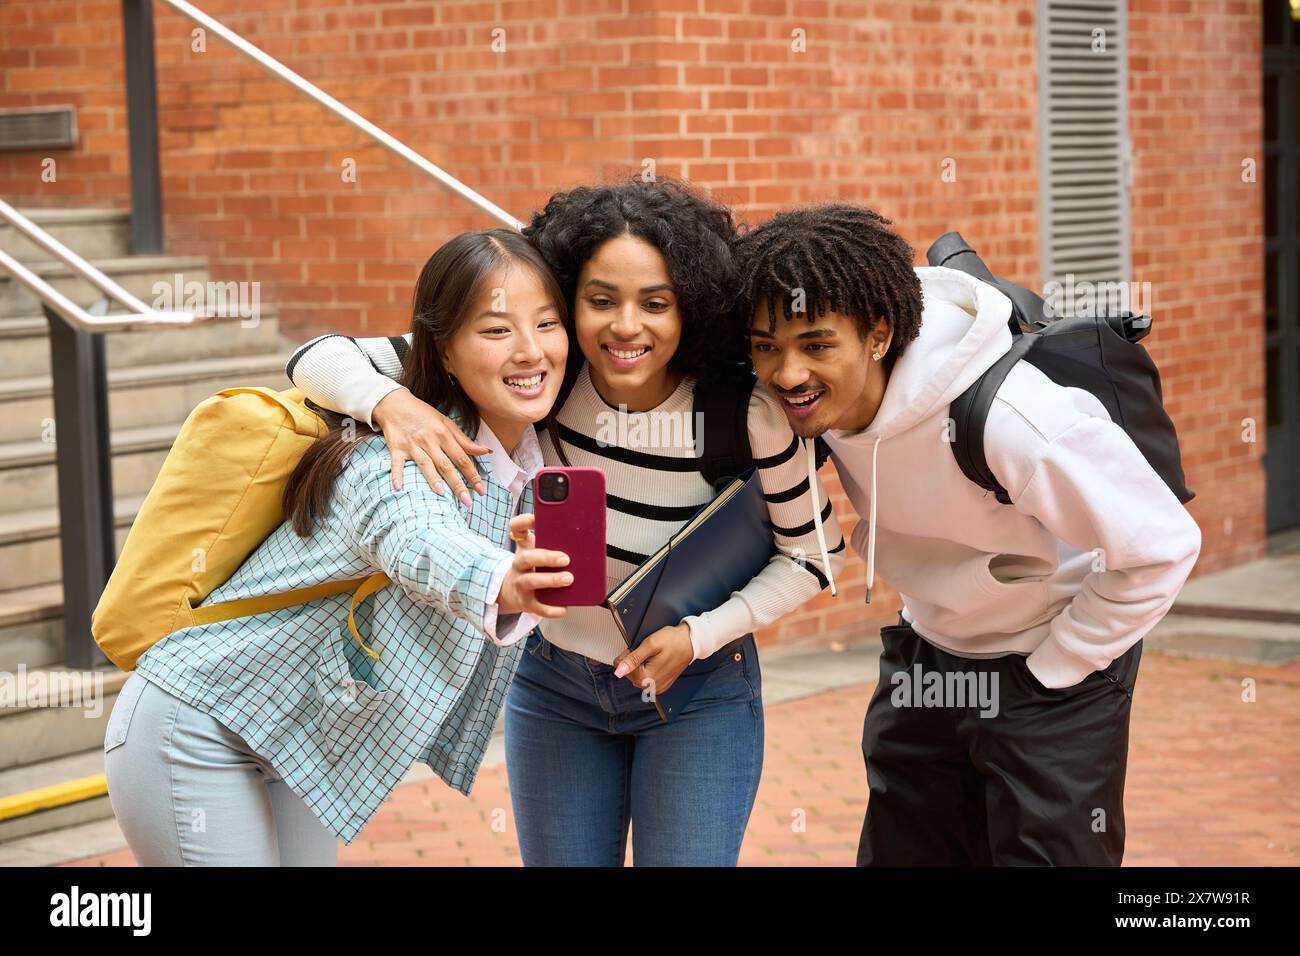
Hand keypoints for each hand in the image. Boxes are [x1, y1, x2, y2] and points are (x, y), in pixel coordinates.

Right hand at [372, 388, 491, 500]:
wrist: (395, 404)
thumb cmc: (424, 415)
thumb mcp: (446, 423)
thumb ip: (465, 440)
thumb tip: (486, 451)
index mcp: (444, 434)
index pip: (462, 458)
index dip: (472, 474)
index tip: (481, 490)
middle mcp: (430, 441)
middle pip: (446, 465)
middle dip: (457, 484)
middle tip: (467, 501)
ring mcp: (413, 445)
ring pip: (425, 464)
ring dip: (432, 479)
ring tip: (442, 494)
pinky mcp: (397, 448)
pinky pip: (397, 464)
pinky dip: (396, 475)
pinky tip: (398, 488)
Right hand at [496, 514, 569, 619]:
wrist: (510, 593)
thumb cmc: (531, 568)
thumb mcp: (536, 551)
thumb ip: (553, 542)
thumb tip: (582, 536)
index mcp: (524, 548)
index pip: (517, 529)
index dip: (524, 522)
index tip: (535, 518)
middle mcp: (519, 565)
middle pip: (527, 558)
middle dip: (547, 557)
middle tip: (565, 558)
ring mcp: (521, 584)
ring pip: (532, 581)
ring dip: (551, 580)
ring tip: (569, 579)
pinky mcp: (526, 603)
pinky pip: (538, 607)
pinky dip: (551, 609)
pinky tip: (564, 608)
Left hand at [612, 623, 694, 699]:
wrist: (691, 643)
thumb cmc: (673, 641)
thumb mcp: (651, 645)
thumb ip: (633, 658)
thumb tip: (618, 671)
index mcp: (646, 678)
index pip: (621, 667)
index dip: (628, 654)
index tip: (640, 649)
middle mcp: (651, 687)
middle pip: (629, 673)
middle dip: (635, 661)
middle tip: (649, 651)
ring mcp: (657, 687)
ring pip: (637, 676)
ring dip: (642, 666)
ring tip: (655, 656)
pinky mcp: (662, 686)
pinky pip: (646, 679)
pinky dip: (649, 670)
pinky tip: (658, 662)